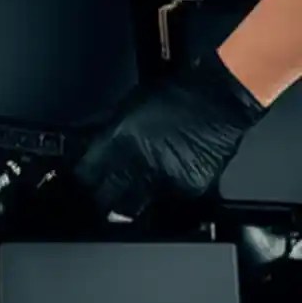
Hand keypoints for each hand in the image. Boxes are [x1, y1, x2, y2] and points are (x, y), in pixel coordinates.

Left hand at [72, 55, 266, 217]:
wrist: (220, 98)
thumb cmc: (174, 97)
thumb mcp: (125, 108)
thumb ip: (103, 134)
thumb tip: (84, 148)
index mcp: (120, 141)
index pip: (86, 176)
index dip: (82, 181)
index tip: (82, 183)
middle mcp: (141, 164)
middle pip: (107, 199)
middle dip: (101, 199)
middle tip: (103, 194)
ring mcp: (166, 179)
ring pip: (137, 205)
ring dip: (133, 197)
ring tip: (141, 178)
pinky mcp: (190, 187)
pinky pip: (168, 199)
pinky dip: (164, 191)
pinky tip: (168, 173)